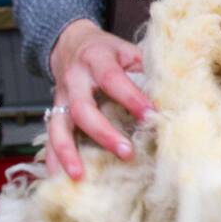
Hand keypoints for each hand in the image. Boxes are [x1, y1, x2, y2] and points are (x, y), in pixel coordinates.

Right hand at [45, 18, 153, 179]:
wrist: (71, 43)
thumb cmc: (107, 51)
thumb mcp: (127, 50)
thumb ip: (145, 69)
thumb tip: (171, 93)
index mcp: (97, 60)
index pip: (112, 79)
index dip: (131, 97)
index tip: (150, 115)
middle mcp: (75, 80)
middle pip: (83, 108)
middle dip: (104, 133)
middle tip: (126, 152)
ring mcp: (60, 97)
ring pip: (58, 126)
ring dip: (68, 152)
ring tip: (79, 175)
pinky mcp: (54, 112)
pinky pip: (49, 136)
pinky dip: (53, 158)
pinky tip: (59, 177)